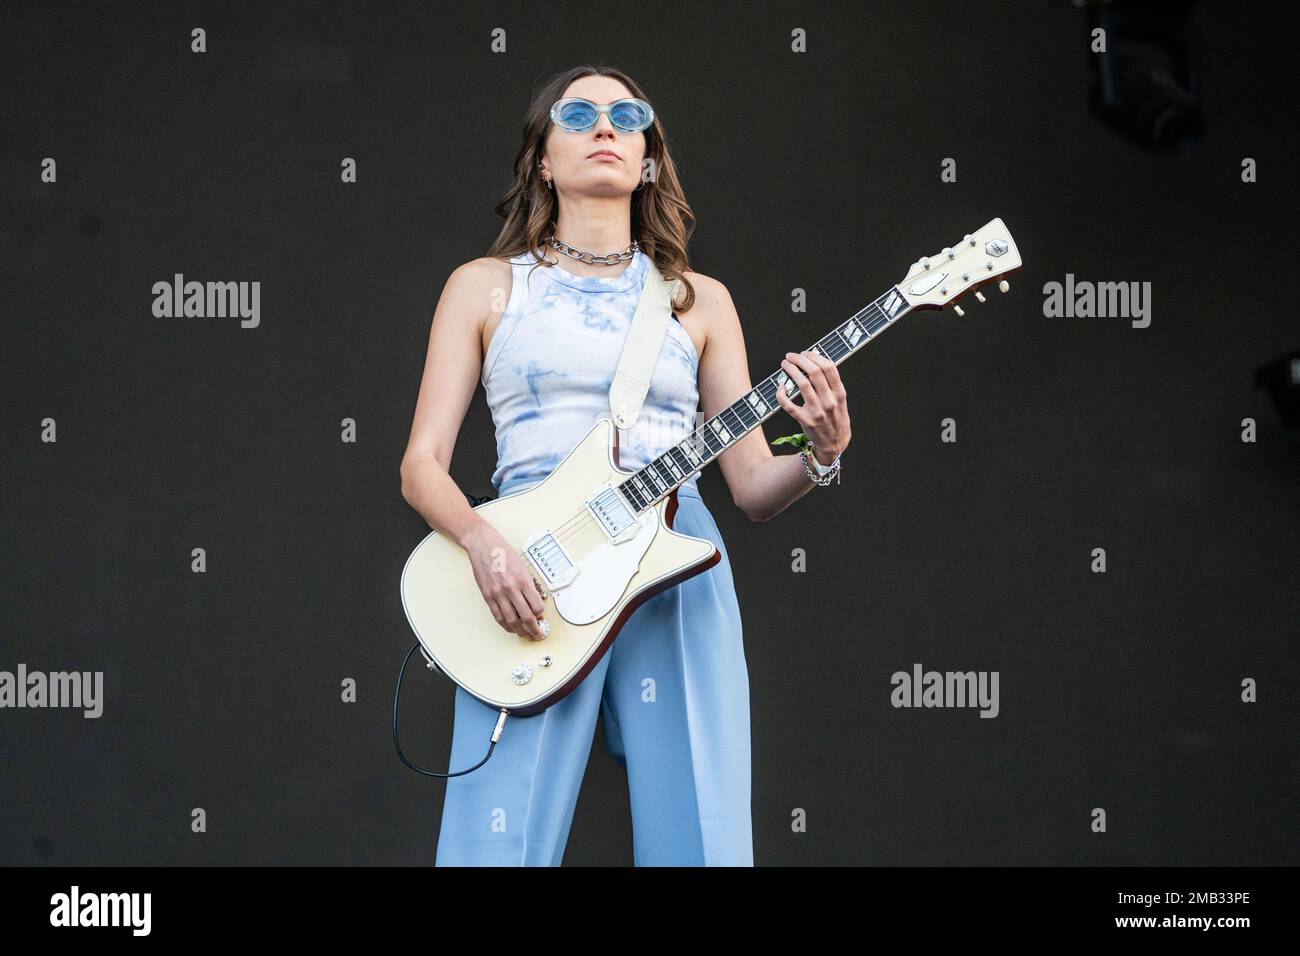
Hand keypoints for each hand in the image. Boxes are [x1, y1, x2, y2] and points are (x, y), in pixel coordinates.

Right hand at [462, 521, 547, 639]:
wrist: (483, 545)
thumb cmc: (504, 553)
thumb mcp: (523, 567)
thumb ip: (529, 586)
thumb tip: (534, 603)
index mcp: (523, 580)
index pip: (537, 606)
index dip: (541, 615)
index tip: (542, 618)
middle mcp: (511, 588)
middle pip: (526, 616)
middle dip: (534, 629)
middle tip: (538, 634)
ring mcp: (498, 594)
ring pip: (512, 620)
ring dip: (520, 631)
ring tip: (526, 635)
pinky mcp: (488, 596)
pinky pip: (498, 616)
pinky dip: (506, 625)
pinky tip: (511, 628)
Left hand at [774, 350, 850, 464]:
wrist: (834, 445)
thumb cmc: (835, 419)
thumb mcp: (840, 401)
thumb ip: (831, 384)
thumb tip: (815, 361)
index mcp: (839, 394)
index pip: (829, 368)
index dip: (815, 356)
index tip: (805, 353)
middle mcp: (829, 401)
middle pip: (814, 373)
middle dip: (800, 360)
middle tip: (791, 356)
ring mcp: (817, 412)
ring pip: (802, 384)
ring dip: (791, 371)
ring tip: (785, 364)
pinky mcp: (804, 421)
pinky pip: (788, 404)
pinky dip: (781, 394)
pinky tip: (781, 387)